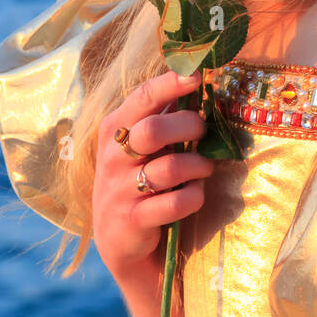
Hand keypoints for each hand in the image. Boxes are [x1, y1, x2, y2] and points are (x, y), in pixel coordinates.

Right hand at [94, 68, 210, 279]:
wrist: (119, 242)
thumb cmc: (137, 181)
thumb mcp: (139, 147)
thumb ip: (161, 117)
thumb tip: (194, 81)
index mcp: (114, 130)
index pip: (141, 97)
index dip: (170, 84)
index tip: (196, 75)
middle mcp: (112, 157)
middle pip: (153, 130)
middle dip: (189, 127)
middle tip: (204, 132)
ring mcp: (119, 190)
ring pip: (170, 168)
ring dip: (198, 166)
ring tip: (203, 168)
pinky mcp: (133, 220)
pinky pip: (176, 202)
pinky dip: (194, 196)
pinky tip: (194, 194)